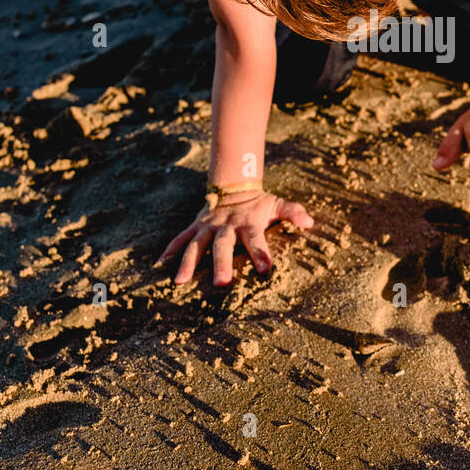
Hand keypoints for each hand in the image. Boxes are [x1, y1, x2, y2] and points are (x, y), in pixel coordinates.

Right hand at [155, 190, 313, 285]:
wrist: (235, 185)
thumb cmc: (259, 204)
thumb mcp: (277, 205)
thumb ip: (293, 213)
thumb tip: (309, 222)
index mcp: (248, 223)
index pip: (256, 239)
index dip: (261, 253)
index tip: (265, 269)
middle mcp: (226, 226)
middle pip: (223, 246)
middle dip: (221, 264)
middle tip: (222, 284)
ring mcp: (208, 227)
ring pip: (197, 245)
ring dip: (188, 262)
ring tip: (180, 282)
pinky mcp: (195, 227)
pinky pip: (181, 239)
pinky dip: (170, 250)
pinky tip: (160, 265)